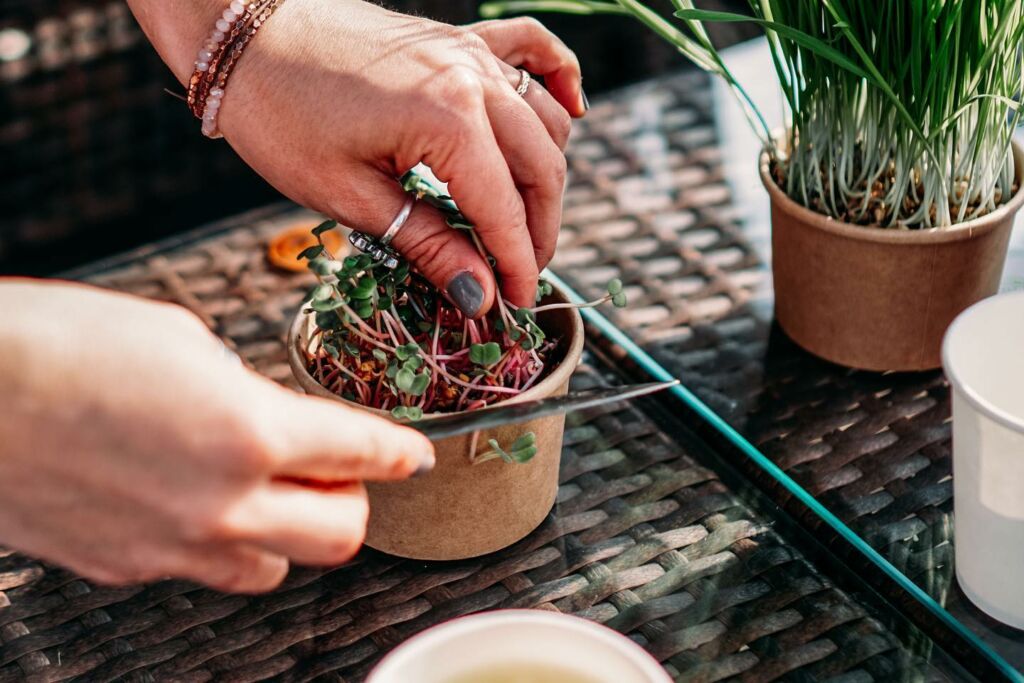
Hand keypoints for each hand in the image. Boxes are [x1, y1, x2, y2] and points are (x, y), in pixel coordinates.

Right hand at [0, 280, 433, 591]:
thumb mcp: (182, 341)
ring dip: (292, 529)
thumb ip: (246, 390)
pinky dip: (225, 539)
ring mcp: (174, 546)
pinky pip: (207, 568)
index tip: (414, 454)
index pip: (361, 453)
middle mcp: (221, 503)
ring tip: (270, 488)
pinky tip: (200, 499)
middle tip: (342, 471)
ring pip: (277, 567)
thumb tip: (268, 415)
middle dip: (354, 500)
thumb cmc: (58, 345)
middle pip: (340, 535)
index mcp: (249, 431)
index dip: (401, 452)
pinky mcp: (128, 567)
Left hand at [190, 1, 582, 314]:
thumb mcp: (348, 195)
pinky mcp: (458, 38)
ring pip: (545, 119)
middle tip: (519, 274)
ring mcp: (470, 51)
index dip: (516, 265)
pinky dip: (558, 81)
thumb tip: (479, 293)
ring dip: (546, 174)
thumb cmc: (280, 114)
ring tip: (523, 220)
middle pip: (542, 167)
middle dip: (539, 230)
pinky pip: (532, 51)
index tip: (518, 303)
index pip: (504, 210)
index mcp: (448, 120)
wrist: (242, 32)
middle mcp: (473, 80)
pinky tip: (571, 110)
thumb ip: (427, 242)